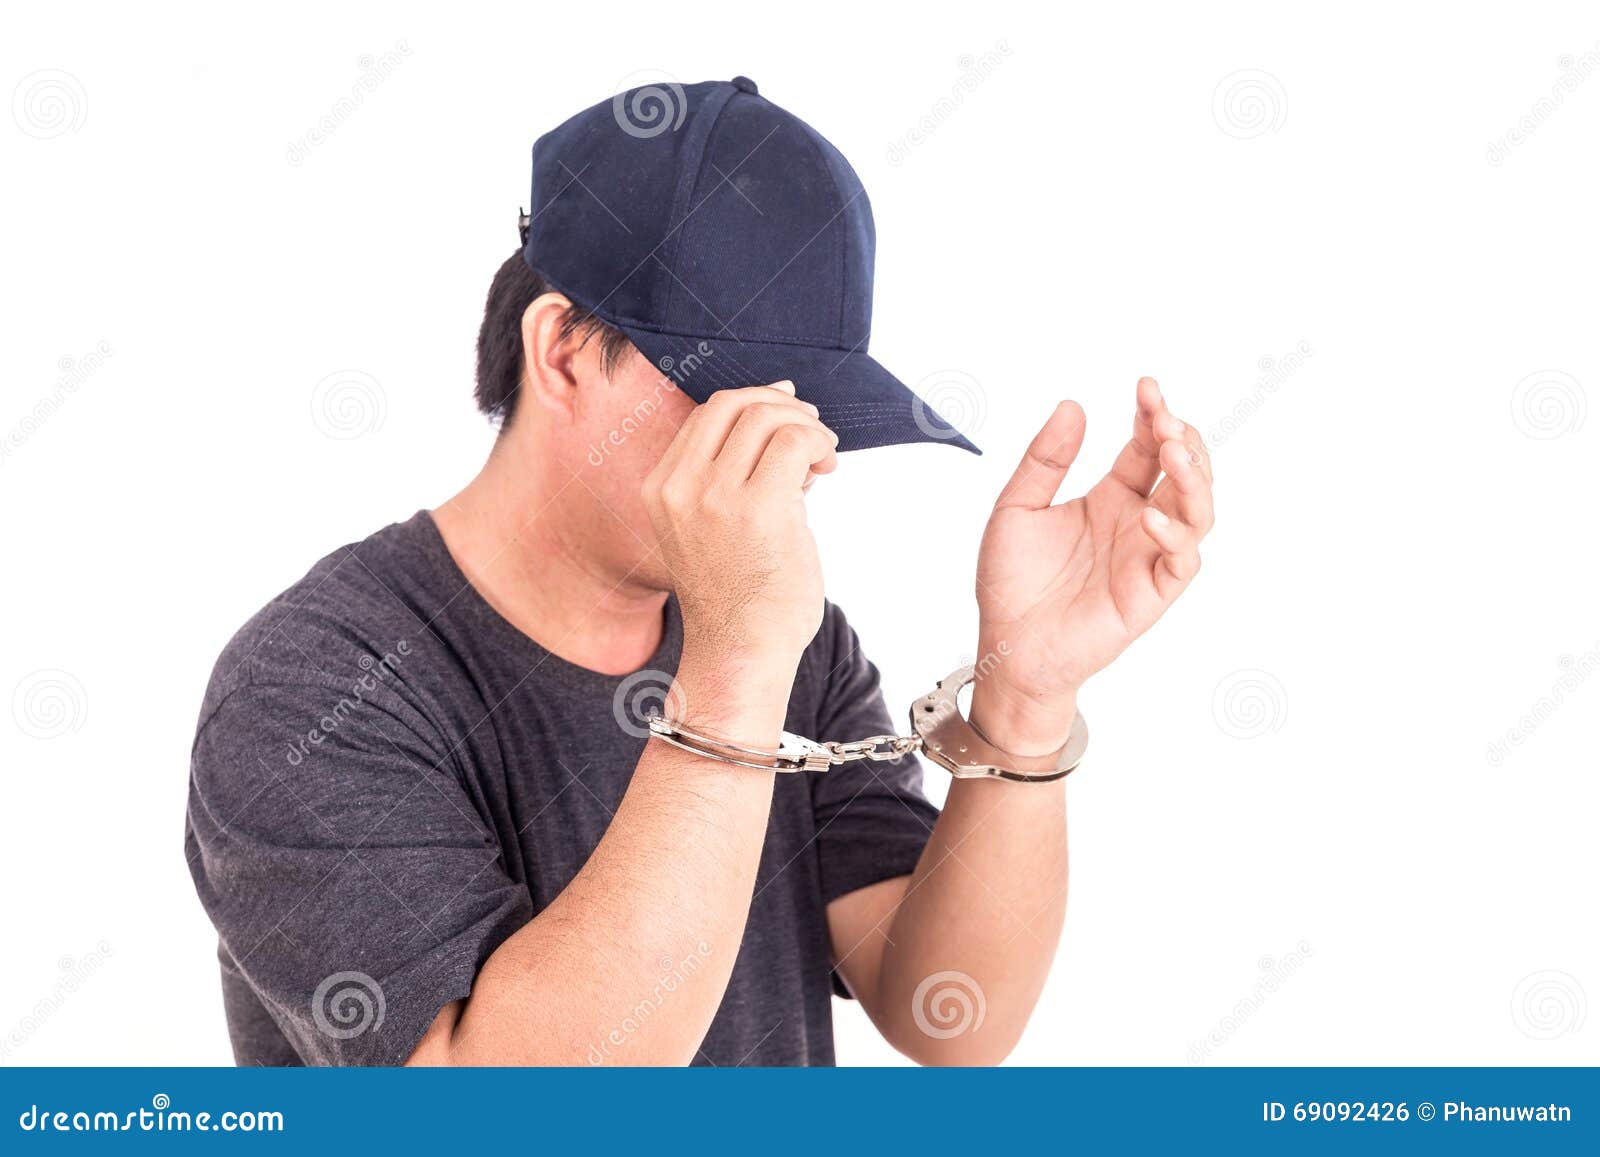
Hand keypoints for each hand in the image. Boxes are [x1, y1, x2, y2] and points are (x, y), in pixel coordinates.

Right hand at [643, 381, 838, 667]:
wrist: (741, 650)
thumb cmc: (738, 594)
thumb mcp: (711, 526)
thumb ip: (736, 475)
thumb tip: (788, 419)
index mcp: (661, 488)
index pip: (707, 414)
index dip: (754, 402)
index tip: (787, 415)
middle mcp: (680, 487)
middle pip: (733, 404)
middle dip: (780, 403)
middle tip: (812, 427)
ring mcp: (715, 497)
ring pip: (766, 418)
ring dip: (806, 426)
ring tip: (824, 455)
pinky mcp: (759, 509)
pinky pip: (794, 443)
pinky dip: (819, 442)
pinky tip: (828, 466)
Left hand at [972, 377, 1214, 751]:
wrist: (1005, 644)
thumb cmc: (1011, 582)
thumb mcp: (1017, 507)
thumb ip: (1045, 460)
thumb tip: (1072, 406)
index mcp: (1111, 497)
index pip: (1147, 446)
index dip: (1153, 415)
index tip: (1146, 387)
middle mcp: (1138, 522)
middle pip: (1184, 471)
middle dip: (1182, 438)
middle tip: (1163, 414)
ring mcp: (1149, 557)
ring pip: (1198, 511)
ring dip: (1194, 477)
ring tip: (1173, 449)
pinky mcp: (1151, 594)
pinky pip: (1182, 562)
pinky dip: (1176, 536)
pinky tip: (1151, 514)